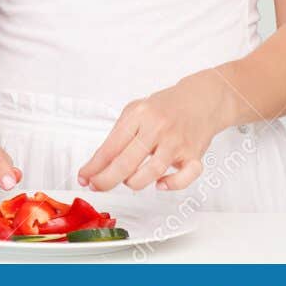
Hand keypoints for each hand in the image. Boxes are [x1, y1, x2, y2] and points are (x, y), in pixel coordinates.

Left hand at [77, 74, 227, 192]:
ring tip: (128, 181)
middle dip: (106, 180)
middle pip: (126, 162)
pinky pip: (184, 178)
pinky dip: (171, 185)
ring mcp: (177, 142)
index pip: (110, 146)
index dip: (94, 166)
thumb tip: (99, 164)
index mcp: (138, 115)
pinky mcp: (195, 155)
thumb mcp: (136, 110)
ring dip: (134, 183)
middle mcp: (157, 128)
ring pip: (151, 172)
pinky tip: (160, 184)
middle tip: (97, 186)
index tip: (84, 178)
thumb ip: (120, 134)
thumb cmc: (165, 107)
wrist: (201, 99)